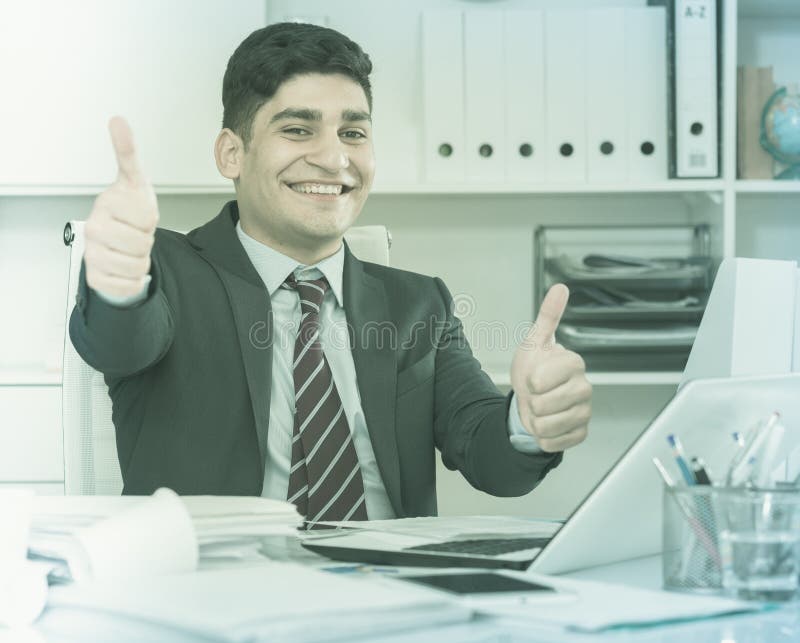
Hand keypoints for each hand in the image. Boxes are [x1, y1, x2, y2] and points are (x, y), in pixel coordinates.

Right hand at [84, 116, 158, 297]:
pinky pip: (129, 284)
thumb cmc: (128, 209)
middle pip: (143, 244)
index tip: (138, 212)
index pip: (147, 219)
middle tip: (136, 232)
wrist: (118, 239)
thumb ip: (128, 152)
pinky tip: (125, 265)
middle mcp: (94, 229)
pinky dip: (134, 279)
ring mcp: (92, 254)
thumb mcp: (135, 180)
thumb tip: (117, 120)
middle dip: (147, 240)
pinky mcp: (95, 277)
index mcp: (105, 205)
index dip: (150, 219)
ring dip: (142, 259)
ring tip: (131, 248)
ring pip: (138, 266)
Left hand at [510, 284, 591, 452]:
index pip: (541, 380)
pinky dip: (542, 437)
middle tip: (536, 394)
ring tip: (540, 409)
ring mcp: (585, 411)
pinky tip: (547, 424)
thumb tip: (560, 287)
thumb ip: (548, 316)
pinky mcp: (581, 433)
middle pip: (544, 405)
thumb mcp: (534, 342)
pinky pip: (553, 442)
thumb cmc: (534, 370)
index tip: (533, 378)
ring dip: (535, 420)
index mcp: (573, 363)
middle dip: (531, 402)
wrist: (532, 399)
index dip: (530, 382)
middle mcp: (584, 387)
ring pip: (547, 425)